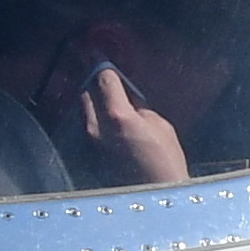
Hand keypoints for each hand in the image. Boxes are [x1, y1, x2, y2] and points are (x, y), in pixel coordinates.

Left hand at [59, 54, 187, 186]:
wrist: (155, 198)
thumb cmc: (166, 162)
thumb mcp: (160, 126)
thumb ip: (138, 108)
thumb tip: (126, 100)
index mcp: (118, 115)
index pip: (103, 79)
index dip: (101, 63)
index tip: (96, 52)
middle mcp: (96, 126)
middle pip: (86, 92)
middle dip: (93, 81)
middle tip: (99, 72)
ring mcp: (89, 142)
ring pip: (83, 110)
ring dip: (92, 100)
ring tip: (104, 97)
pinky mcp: (88, 154)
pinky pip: (87, 127)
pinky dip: (94, 119)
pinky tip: (106, 121)